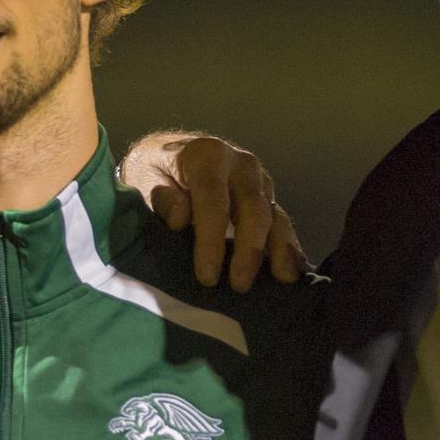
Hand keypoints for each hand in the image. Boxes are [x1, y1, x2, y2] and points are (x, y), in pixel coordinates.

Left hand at [119, 131, 307, 290]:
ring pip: (275, 215)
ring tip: (282, 280)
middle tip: (239, 285)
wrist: (171, 154)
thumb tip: (180, 221)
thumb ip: (162, 199)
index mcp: (208, 155)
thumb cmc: (154, 172)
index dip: (212, 241)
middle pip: (253, 208)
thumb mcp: (146, 179)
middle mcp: (241, 164)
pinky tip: (294, 273)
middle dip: (249, 250)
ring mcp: (259, 180)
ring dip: (279, 250)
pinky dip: (289, 248)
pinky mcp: (268, 197)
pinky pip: (282, 223)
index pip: (214, 200)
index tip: (207, 276)